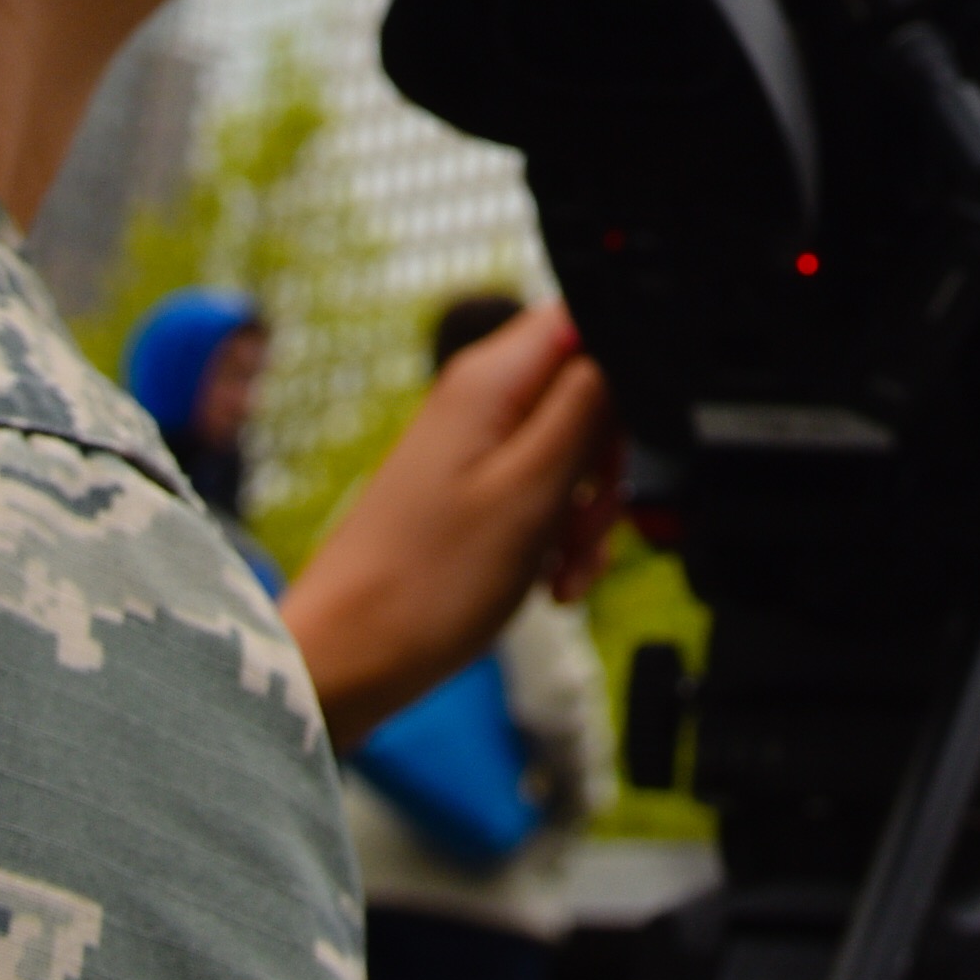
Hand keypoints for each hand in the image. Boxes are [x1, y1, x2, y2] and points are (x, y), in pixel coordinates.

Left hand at [278, 303, 613, 744]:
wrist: (351, 657)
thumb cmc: (429, 582)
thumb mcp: (532, 491)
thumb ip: (584, 409)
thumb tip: (621, 347)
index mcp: (489, 381)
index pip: (581, 322)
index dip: (623, 373)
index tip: (628, 440)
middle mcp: (479, 402)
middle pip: (584, 395)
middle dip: (607, 466)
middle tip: (592, 523)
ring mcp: (472, 450)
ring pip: (569, 454)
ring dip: (586, 515)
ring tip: (569, 568)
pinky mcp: (470, 494)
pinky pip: (540, 495)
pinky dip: (558, 538)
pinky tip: (553, 583)